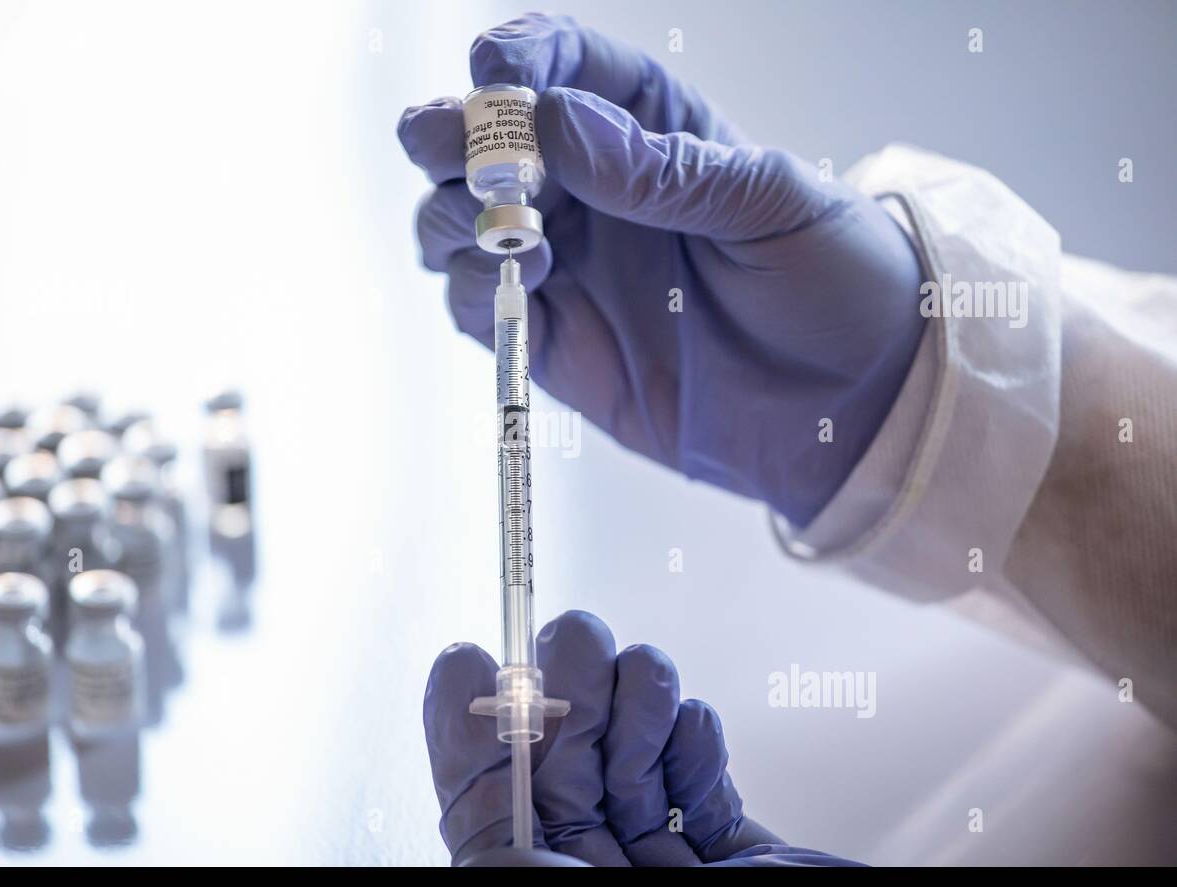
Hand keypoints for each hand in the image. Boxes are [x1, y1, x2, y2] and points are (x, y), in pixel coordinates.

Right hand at [398, 13, 925, 526]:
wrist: (853, 410)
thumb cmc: (837, 285)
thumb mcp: (771, 206)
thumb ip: (664, 168)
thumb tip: (556, 123)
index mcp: (649, 126)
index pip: (561, 63)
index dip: (517, 57)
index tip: (496, 74)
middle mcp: (592, 189)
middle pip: (484, 137)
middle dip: (453, 131)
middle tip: (452, 144)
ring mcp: (566, 264)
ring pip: (458, 216)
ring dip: (453, 209)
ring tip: (505, 225)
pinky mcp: (553, 339)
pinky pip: (474, 302)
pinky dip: (471, 283)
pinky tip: (522, 275)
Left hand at [424, 610, 859, 865]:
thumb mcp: (536, 881)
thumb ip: (491, 812)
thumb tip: (455, 701)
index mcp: (531, 873)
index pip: (477, 781)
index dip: (465, 713)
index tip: (467, 657)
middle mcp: (584, 860)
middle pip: (556, 739)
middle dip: (566, 681)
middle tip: (580, 647)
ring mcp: (655, 843)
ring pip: (628, 730)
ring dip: (643, 709)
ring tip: (652, 738)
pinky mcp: (725, 834)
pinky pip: (699, 757)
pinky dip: (701, 746)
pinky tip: (696, 767)